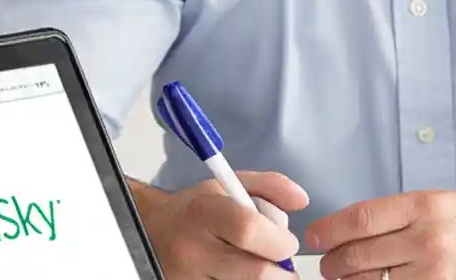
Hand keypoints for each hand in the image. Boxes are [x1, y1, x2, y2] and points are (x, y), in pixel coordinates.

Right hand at [138, 170, 309, 279]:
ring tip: (258, 267)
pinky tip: (242, 276)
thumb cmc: (196, 209)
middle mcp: (193, 250)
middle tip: (279, 262)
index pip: (248, 229)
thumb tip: (302, 200)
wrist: (153, 233)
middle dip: (281, 271)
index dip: (279, 240)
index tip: (286, 242)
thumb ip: (270, 186)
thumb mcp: (229, 185)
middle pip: (257, 273)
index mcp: (204, 212)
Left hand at [306, 190, 455, 279]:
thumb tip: (349, 229)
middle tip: (326, 265)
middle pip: (358, 256)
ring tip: (344, 279)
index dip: (328, 230)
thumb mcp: (440, 204)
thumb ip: (397, 214)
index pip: (360, 219)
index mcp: (425, 207)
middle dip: (332, 264)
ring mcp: (435, 274)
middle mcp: (428, 239)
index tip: (314, 237)